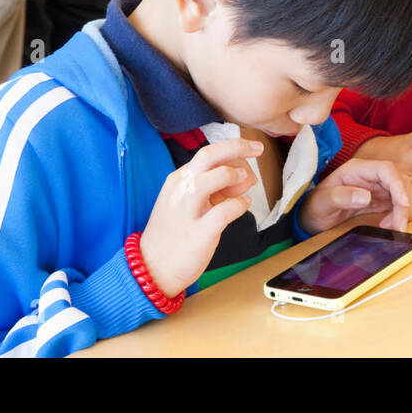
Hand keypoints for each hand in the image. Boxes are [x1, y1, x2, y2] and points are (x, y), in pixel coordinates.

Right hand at [138, 138, 260, 298]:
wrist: (153, 266)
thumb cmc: (175, 232)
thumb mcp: (189, 201)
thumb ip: (215, 187)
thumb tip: (244, 177)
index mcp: (178, 180)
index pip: (207, 153)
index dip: (233, 149)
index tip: (251, 152)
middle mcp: (180, 191)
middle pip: (207, 155)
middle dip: (237, 146)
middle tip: (258, 149)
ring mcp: (187, 211)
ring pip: (210, 179)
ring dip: (233, 175)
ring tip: (246, 182)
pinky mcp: (198, 233)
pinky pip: (222, 212)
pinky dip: (238, 205)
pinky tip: (243, 205)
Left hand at [298, 159, 411, 235]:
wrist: (313, 218)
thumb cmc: (315, 207)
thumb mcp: (322, 203)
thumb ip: (340, 197)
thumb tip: (365, 196)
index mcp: (357, 169)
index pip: (387, 169)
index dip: (399, 185)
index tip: (403, 205)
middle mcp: (371, 175)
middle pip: (401, 181)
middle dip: (404, 204)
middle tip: (397, 226)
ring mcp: (378, 187)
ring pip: (406, 192)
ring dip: (405, 210)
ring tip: (391, 227)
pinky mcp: (382, 199)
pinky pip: (401, 203)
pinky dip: (401, 215)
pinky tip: (389, 225)